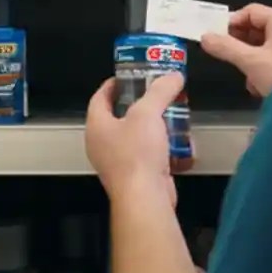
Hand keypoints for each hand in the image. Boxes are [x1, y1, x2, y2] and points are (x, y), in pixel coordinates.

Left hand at [85, 73, 186, 206]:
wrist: (145, 197)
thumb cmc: (138, 153)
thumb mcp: (148, 113)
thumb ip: (160, 91)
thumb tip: (173, 75)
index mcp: (96, 126)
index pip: (99, 98)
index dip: (112, 84)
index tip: (128, 76)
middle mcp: (101, 144)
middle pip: (117, 116)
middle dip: (137, 104)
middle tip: (154, 92)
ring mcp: (117, 162)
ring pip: (133, 136)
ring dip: (150, 125)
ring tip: (168, 112)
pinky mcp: (134, 176)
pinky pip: (145, 154)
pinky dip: (158, 145)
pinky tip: (175, 138)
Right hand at [201, 3, 271, 97]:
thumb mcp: (251, 62)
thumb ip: (226, 48)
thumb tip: (205, 37)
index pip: (252, 11)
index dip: (232, 22)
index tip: (217, 37)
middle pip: (258, 29)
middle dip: (241, 45)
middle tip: (228, 57)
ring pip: (265, 48)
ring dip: (251, 62)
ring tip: (248, 78)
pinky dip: (264, 71)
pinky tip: (259, 88)